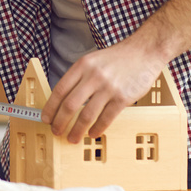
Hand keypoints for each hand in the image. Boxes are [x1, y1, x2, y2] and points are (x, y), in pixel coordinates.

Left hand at [41, 40, 165, 142]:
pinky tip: (93, 133)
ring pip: (86, 115)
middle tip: (56, 131)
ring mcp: (108, 87)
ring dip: (77, 130)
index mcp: (82, 65)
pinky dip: (97, 129)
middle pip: (70, 105)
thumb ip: (79, 77)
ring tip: (73, 138)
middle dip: (60, 122)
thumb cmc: (117, 58)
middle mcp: (93, 76)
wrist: (144, 51)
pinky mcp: (123, 97)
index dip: (51, 107)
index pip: (60, 89)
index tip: (46, 118)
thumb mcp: (92, 60)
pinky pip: (106, 118)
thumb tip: (64, 100)